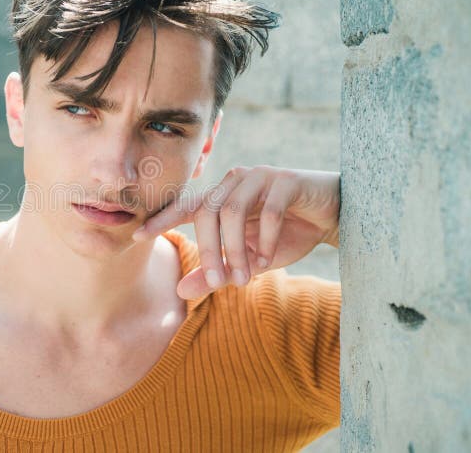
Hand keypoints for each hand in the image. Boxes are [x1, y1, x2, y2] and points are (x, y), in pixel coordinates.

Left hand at [132, 165, 339, 298]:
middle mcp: (235, 182)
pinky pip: (271, 209)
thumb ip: (216, 273)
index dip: (161, 220)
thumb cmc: (287, 235)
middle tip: (219, 283)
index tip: (136, 236)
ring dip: (237, 248)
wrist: (334, 218)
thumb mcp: (249, 261)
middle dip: (209, 251)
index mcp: (221, 198)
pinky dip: (268, 238)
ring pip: (234, 211)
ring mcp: (260, 176)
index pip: (185, 207)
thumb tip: (180, 293)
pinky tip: (270, 259)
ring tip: (245, 277)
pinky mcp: (287, 179)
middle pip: (208, 213)